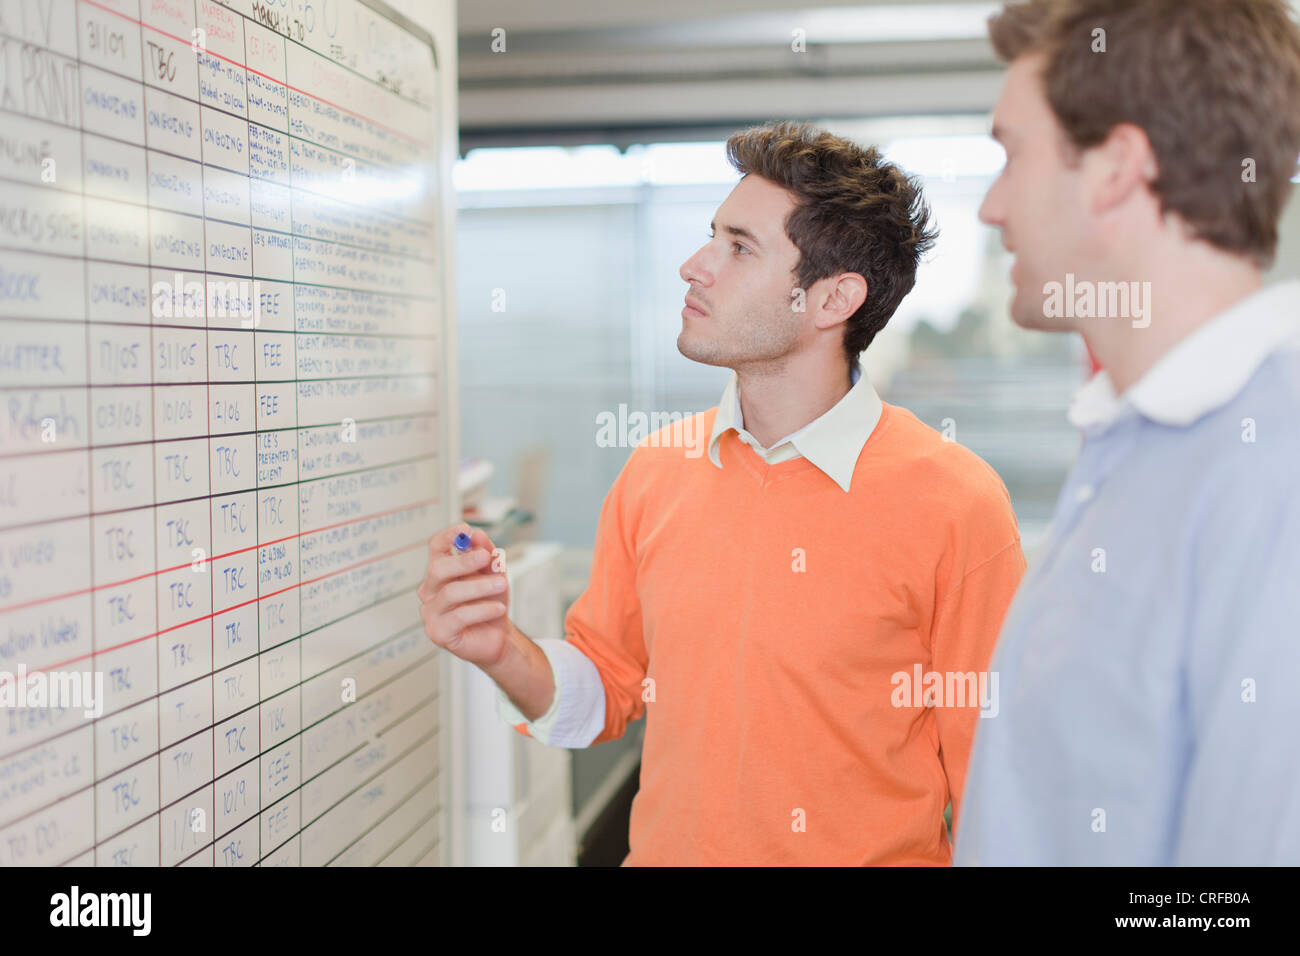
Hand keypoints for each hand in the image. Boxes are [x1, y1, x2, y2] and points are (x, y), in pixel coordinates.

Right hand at [416, 524, 511, 666]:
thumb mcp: (494, 574)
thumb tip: (477, 535)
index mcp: (440, 572)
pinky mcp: (438, 633)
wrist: (499, 636)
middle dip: (464, 561)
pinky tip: (499, 609)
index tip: (465, 529)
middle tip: (486, 558)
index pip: (435, 548)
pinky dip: (483, 609)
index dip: (447, 536)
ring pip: (451, 592)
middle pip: (438, 568)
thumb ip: (487, 555)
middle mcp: (430, 591)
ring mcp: (431, 612)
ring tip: (502, 585)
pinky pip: (459, 616)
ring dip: (480, 586)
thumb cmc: (491, 602)